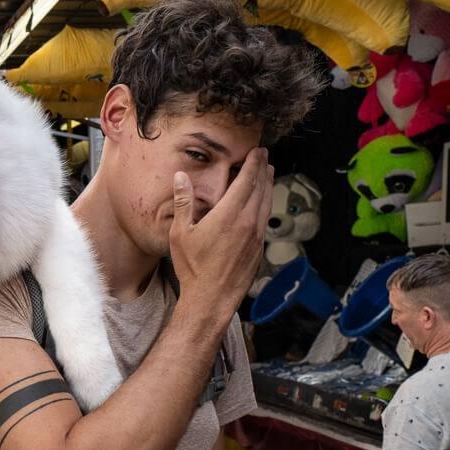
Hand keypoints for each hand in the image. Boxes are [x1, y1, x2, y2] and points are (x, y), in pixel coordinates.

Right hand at [169, 148, 273, 319]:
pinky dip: (266, 204)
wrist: (211, 298)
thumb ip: (183, 202)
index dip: (253, 163)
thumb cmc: (193, 267)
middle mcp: (248, 223)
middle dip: (264, 170)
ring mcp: (256, 236)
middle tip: (264, 157)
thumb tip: (180, 177)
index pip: (247, 181)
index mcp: (229, 215)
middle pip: (261, 189)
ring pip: (267, 203)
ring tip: (268, 174)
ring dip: (268, 186)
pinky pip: (266, 219)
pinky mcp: (259, 248)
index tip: (257, 151)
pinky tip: (262, 204)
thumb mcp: (180, 233)